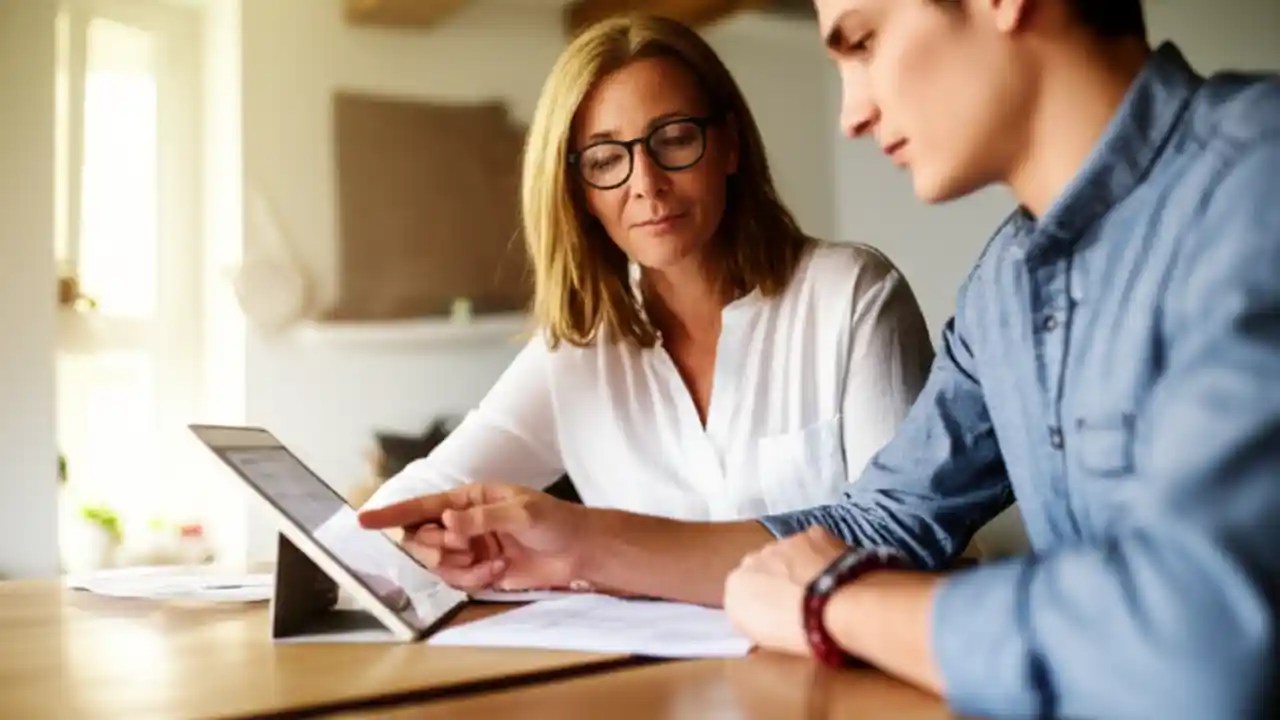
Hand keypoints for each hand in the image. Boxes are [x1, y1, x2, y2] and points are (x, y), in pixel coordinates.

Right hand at [358, 483, 590, 591]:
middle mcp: (463, 522)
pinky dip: (474, 579)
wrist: (578, 551)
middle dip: (437, 548)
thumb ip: (483, 518)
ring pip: (437, 564)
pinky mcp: (478, 572)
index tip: (365, 520)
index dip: (393, 513)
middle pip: (421, 538)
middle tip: (464, 548)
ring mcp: (469, 548)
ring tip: (491, 561)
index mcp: (470, 498)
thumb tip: (448, 520)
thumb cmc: (555, 521)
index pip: (424, 506)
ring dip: (459, 567)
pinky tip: (499, 571)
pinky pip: (457, 581)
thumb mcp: (522, 513)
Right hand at [724, 525, 847, 655]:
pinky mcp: (812, 534)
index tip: (778, 614)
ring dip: (798, 565)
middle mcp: (752, 559)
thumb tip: (765, 613)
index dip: (762, 602)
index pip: (743, 592)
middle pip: (762, 568)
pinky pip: (813, 544)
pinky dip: (820, 554)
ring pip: (787, 553)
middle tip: (798, 601)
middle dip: (776, 579)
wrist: (837, 608)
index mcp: (736, 587)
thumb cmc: (798, 632)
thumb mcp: (766, 638)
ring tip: (820, 588)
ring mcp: (782, 544)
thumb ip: (756, 617)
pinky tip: (834, 571)